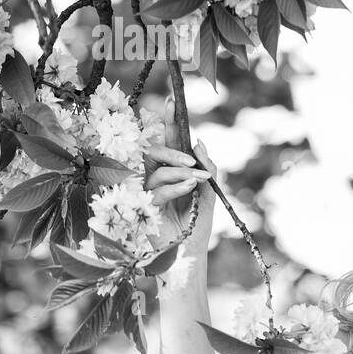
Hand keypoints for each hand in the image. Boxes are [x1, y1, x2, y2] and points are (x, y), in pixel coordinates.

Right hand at [143, 98, 216, 257]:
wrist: (191, 253)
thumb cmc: (197, 223)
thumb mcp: (208, 191)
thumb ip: (206, 166)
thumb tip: (198, 141)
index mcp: (171, 170)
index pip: (168, 142)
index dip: (168, 122)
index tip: (171, 101)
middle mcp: (155, 177)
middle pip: (154, 152)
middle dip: (171, 150)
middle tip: (191, 159)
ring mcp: (147, 191)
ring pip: (158, 171)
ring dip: (181, 172)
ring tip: (197, 179)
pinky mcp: (143, 206)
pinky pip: (158, 190)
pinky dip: (176, 187)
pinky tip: (190, 188)